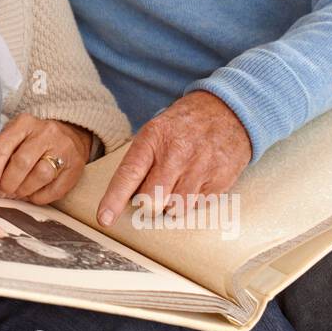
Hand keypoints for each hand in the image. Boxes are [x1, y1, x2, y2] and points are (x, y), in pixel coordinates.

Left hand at [0, 115, 94, 204]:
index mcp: (24, 123)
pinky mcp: (76, 166)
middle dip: (7, 183)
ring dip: (23, 191)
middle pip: (21, 163)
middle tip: (2, 193)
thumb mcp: (12, 142)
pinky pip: (54, 190)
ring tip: (17, 193)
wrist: (71, 135)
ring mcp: (64, 148)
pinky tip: (32, 194)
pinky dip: (39, 197)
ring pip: (39, 175)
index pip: (1, 147)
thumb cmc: (32, 142)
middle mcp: (45, 132)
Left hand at [96, 91, 250, 227]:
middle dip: (148, 203)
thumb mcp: (156, 131)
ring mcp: (200, 167)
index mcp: (153, 138)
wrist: (227, 111)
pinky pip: (197, 207)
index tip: (104, 219)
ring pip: (175, 209)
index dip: (114, 199)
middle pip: (151, 200)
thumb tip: (124, 197)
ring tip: (178, 183)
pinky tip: (196, 181)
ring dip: (171, 204)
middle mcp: (177, 153)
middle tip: (154, 191)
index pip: (129, 173)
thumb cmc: (184, 126)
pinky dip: (192, 201)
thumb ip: (140, 161)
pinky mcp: (220, 180)